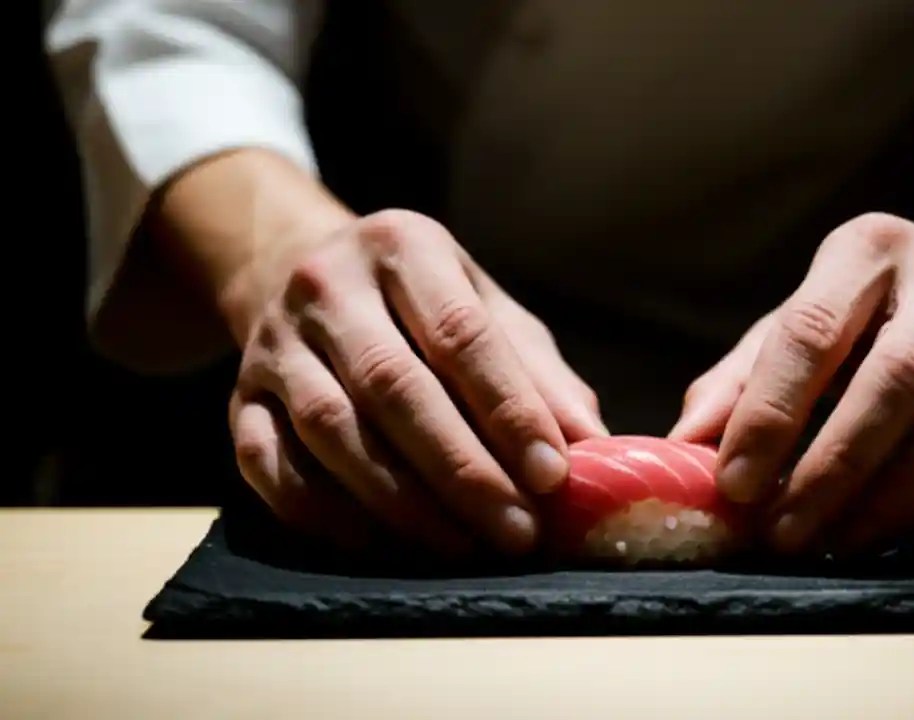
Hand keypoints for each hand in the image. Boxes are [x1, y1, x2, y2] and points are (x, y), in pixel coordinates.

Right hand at [227, 210, 606, 556]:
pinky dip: (326, 514)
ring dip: (401, 501)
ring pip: (331, 430)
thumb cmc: (418, 302)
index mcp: (403, 246)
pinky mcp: (236, 399)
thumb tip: (593, 447)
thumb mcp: (485, 308)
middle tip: (516, 531)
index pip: (460, 333)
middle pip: (394, 387)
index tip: (552, 474)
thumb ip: (538, 373)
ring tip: (463, 546)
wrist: (298, 271)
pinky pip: (268, 466)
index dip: (508, 408)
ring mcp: (273, 344)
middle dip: (462, 469)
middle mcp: (327, 286)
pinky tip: (382, 544)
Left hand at [670, 213, 913, 554]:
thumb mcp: (799, 321)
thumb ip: (743, 378)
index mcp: (868, 250)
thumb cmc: (870, 316)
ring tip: (843, 539)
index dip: (771, 413)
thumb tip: (685, 448)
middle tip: (786, 532)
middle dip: (834, 468)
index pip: (811, 330)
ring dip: (900, 493)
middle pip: (896, 378)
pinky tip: (912, 530)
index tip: (736, 483)